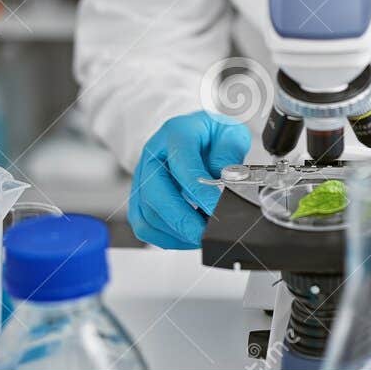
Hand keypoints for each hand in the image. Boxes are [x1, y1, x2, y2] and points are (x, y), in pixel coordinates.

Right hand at [127, 111, 249, 249]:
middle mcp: (153, 154)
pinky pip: (144, 225)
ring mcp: (143, 175)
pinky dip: (166, 238)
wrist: (196, 131)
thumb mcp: (230, 133)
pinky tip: (187, 238)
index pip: (183, 166)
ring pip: (146, 214)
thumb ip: (228, 156)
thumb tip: (225, 184)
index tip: (217, 213)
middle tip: (207, 234)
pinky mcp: (140, 195)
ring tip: (201, 237)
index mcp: (176, 133)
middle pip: (155, 194)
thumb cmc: (212, 133)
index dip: (200, 194)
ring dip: (175, 233)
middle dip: (183, 221)